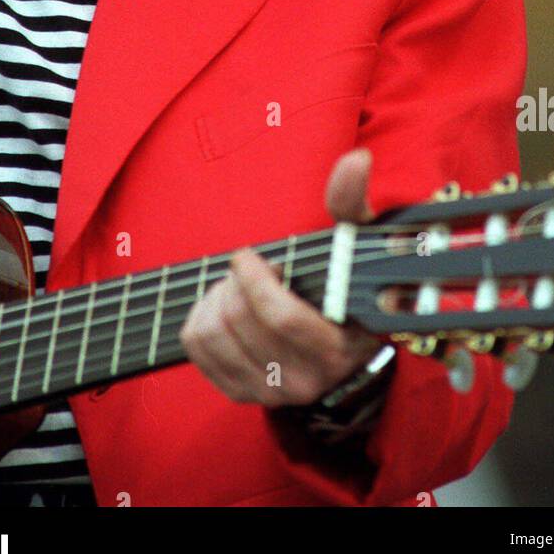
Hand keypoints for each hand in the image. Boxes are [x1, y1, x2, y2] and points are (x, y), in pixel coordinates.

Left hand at [180, 148, 379, 407]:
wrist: (339, 337)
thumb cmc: (346, 280)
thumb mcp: (355, 241)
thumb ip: (352, 201)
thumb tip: (356, 160)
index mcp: (339, 347)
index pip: (282, 318)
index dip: (255, 279)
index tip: (248, 255)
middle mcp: (307, 381)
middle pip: (240, 321)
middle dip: (234, 282)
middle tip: (247, 266)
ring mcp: (273, 392)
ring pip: (214, 335)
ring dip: (216, 298)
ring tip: (236, 284)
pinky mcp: (243, 393)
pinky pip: (197, 350)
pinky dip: (200, 317)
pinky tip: (224, 304)